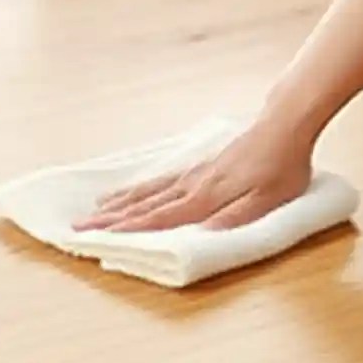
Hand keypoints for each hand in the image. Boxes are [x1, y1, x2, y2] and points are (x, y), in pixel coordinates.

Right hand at [72, 118, 314, 232]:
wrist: (284, 125)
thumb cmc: (281, 166)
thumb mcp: (268, 199)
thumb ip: (235, 219)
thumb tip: (203, 238)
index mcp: (206, 198)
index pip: (160, 219)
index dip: (129, 231)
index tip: (98, 237)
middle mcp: (192, 186)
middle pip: (144, 206)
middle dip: (110, 219)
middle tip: (78, 227)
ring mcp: (193, 174)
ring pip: (148, 192)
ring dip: (119, 204)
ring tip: (94, 211)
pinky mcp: (199, 167)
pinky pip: (160, 181)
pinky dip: (138, 189)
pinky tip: (130, 192)